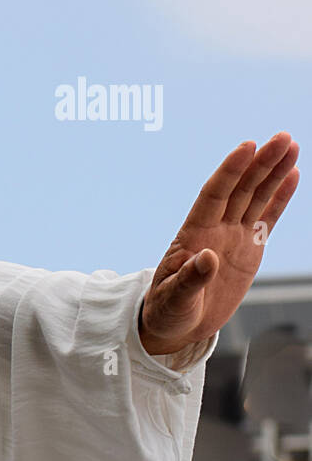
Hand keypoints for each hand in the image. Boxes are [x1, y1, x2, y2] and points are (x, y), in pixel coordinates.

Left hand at [140, 132, 298, 355]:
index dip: (230, 170)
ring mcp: (233, 236)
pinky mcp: (249, 248)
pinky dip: (280, 197)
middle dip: (261, 163)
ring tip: (290, 146)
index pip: (214, 194)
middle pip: (240, 189)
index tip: (247, 146)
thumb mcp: (175, 299)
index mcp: (193, 234)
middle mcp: (215, 228)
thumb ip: (190, 279)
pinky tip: (292, 175)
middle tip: (282, 137)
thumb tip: (207, 258)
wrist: (177, 323)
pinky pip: (267, 217)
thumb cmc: (168, 310)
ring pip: (256, 197)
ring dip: (273, 172)